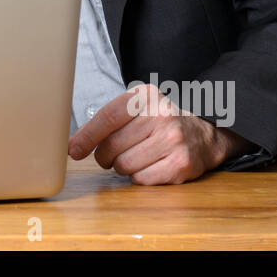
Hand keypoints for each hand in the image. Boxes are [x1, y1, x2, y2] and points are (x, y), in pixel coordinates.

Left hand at [67, 83, 246, 184]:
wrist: (203, 134)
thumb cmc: (160, 122)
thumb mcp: (137, 109)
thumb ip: (107, 121)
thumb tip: (73, 145)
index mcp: (147, 96)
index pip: (108, 117)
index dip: (86, 137)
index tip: (73, 150)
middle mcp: (162, 115)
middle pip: (112, 146)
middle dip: (104, 156)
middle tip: (109, 156)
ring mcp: (173, 140)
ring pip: (124, 165)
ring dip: (122, 167)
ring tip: (135, 157)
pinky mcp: (181, 164)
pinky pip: (141, 179)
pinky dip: (139, 177)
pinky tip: (150, 165)